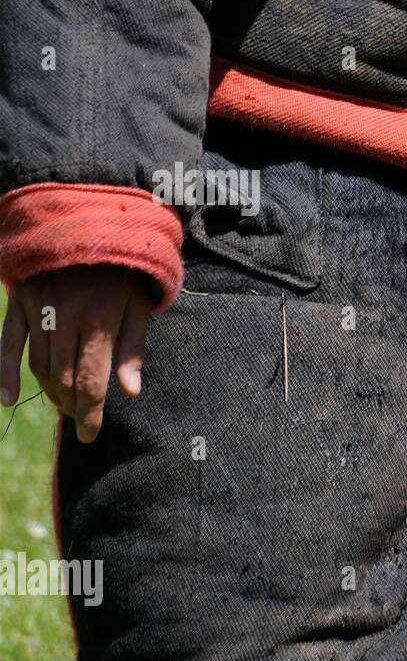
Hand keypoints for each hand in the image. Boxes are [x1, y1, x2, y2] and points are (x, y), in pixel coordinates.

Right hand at [1, 264, 153, 442]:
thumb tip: (130, 391)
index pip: (90, 381)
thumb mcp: (139, 306)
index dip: (90, 413)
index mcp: (100, 318)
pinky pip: (7, 344)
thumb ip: (132, 348)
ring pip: (38, 366)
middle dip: (72, 406)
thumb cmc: (122, 272)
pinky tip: (7, 399)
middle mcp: (65, 315)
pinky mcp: (19, 302)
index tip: (89, 435)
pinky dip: (5, 374)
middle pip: (62, 378)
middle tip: (81, 420)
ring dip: (49, 393)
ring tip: (64, 407)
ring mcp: (38, 308)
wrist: (88, 225)